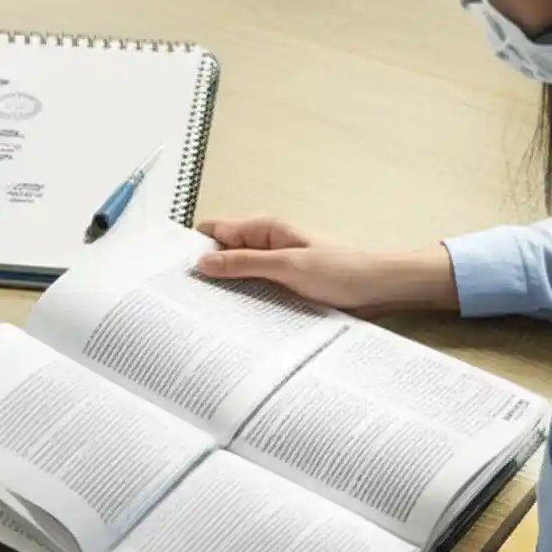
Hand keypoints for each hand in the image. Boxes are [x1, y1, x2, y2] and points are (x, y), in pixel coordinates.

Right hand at [194, 217, 458, 311]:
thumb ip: (243, 263)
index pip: (214, 231)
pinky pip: (254, 292)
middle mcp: (266, 245)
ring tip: (201, 316)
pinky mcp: (285, 287)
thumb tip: (202, 261)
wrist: (381, 288)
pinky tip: (233, 322)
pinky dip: (243, 303)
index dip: (192, 247)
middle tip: (182, 301)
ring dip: (224, 292)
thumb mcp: (287, 266)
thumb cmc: (342, 270)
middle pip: (221, 255)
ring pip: (236, 277)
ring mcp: (275, 267)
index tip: (170, 270)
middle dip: (204, 274)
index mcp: (264, 229)